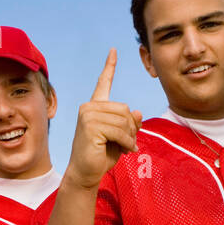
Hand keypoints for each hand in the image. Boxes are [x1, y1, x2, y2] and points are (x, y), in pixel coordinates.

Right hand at [63, 49, 142, 188]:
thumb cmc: (102, 156)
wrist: (86, 174)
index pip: (103, 83)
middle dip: (131, 128)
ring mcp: (88, 116)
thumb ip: (129, 123)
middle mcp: (89, 108)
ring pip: (124, 120)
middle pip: (124, 108)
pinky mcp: (90, 126)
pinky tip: (124, 150)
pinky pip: (120, 130)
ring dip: (130, 137)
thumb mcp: (121, 137)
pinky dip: (127, 142)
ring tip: (126, 147)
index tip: (114, 51)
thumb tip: (137, 112)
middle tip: (129, 143)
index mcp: (95, 107)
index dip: (110, 67)